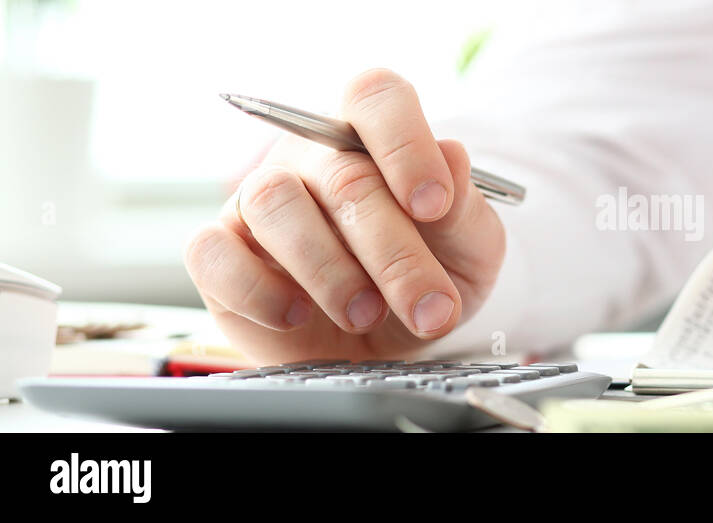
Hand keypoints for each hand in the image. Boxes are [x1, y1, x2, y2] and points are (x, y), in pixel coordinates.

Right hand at [185, 69, 505, 362]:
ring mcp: (256, 200)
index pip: (376, 96)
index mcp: (372, 138)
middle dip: (394, 252)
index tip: (435, 205)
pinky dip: (258, 291)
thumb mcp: (469, 252)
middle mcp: (310, 157)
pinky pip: (212, 252)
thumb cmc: (428, 279)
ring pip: (272, 202)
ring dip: (329, 271)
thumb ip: (465, 211)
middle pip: (342, 175)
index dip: (405, 143)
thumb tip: (452, 156)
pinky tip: (297, 316)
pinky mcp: (218, 253)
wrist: (388, 346)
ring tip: (366, 315)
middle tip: (428, 308)